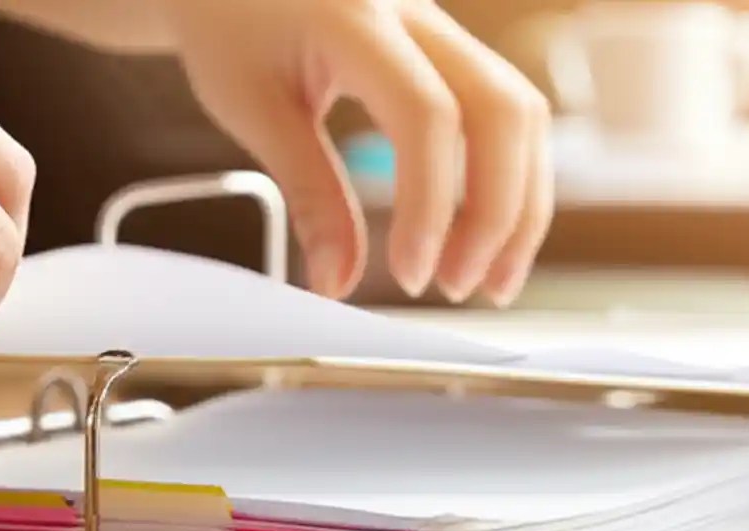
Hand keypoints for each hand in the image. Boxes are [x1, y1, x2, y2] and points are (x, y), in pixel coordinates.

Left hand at [160, 0, 552, 304]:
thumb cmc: (227, 22)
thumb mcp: (251, 106)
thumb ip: (307, 192)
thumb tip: (338, 283)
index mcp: (357, 17)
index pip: (428, 116)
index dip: (432, 206)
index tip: (412, 276)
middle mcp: (418, 10)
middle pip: (503, 111)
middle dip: (499, 212)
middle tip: (465, 286)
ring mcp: (443, 24)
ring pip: (521, 111)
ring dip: (519, 202)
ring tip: (485, 277)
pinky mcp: (450, 46)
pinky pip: (504, 109)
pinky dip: (506, 176)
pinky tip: (481, 230)